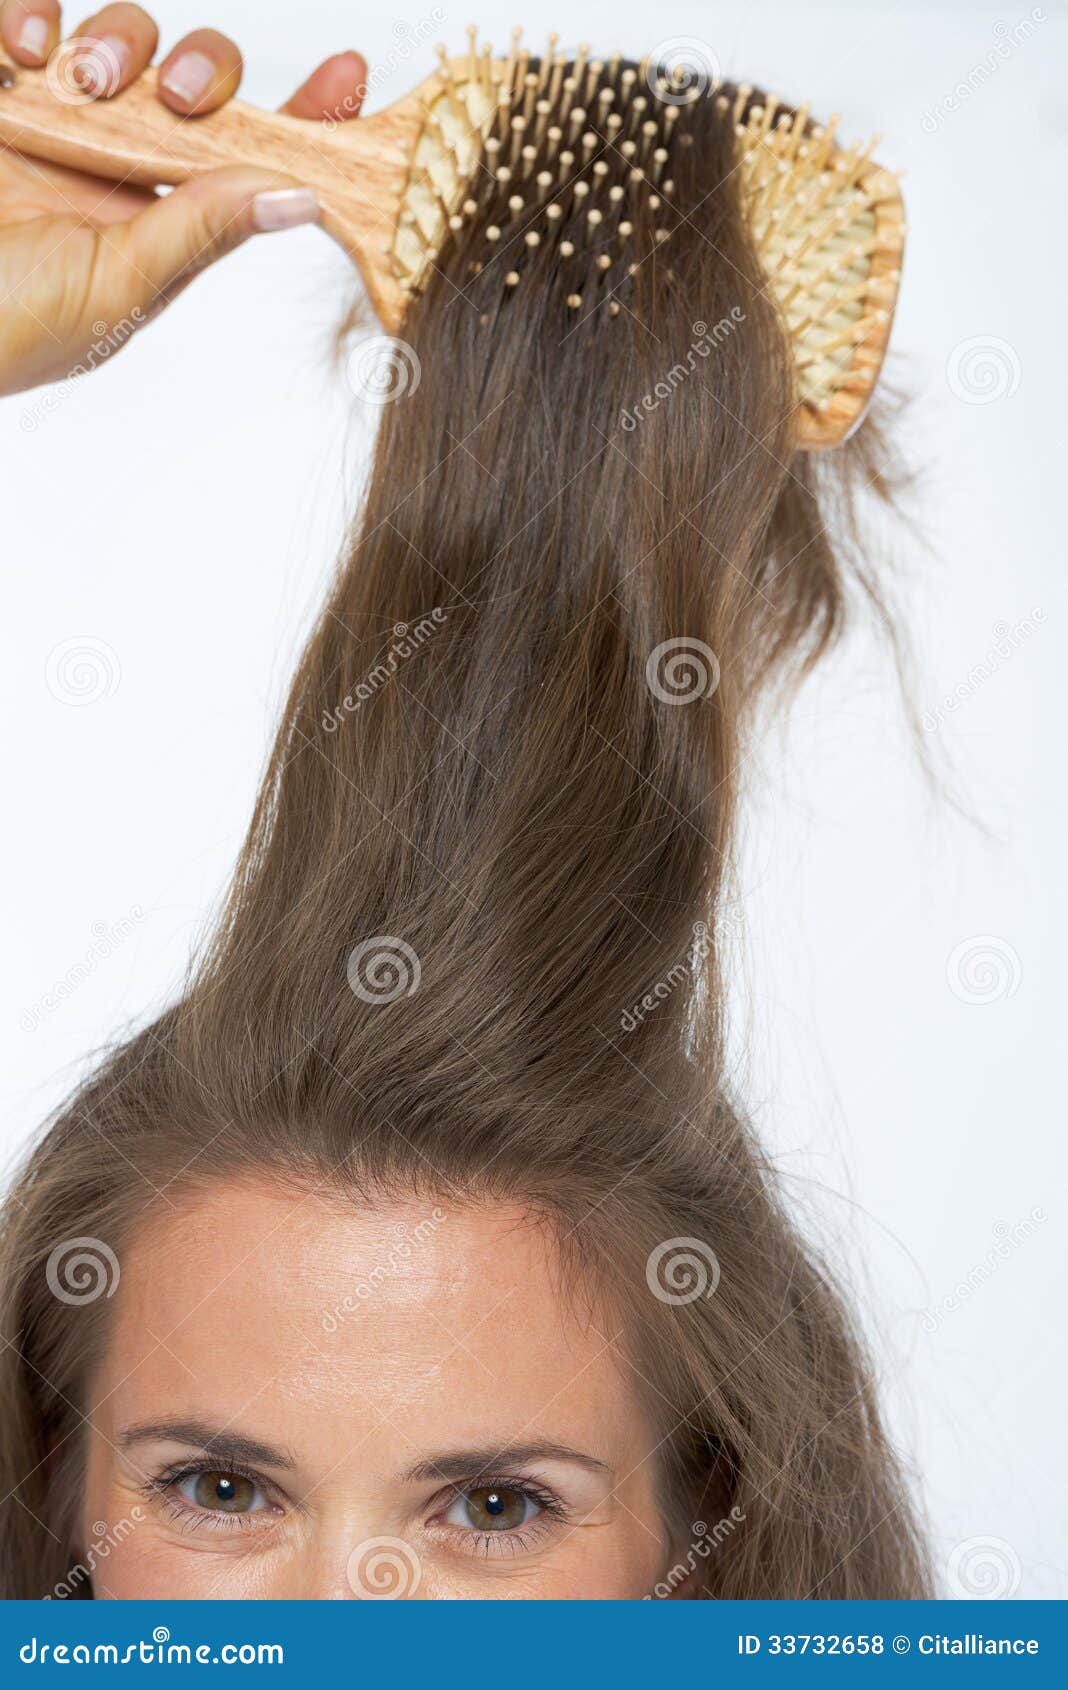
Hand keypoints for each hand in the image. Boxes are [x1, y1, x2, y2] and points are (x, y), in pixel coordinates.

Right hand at [0, 1, 368, 394]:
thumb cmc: (11, 330)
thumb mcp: (115, 289)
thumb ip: (198, 232)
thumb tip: (299, 198)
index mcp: (167, 218)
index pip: (255, 156)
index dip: (308, 117)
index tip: (351, 76)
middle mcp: (122, 162)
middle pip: (198, 79)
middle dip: (203, 71)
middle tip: (178, 99)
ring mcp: (57, 119)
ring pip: (124, 38)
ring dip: (118, 43)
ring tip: (79, 83)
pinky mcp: (0, 87)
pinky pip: (28, 16)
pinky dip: (33, 14)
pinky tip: (27, 52)